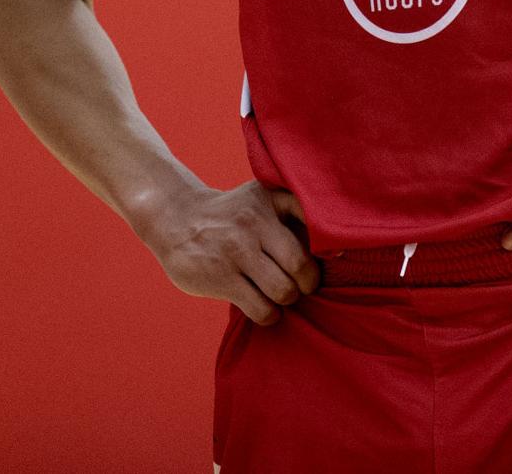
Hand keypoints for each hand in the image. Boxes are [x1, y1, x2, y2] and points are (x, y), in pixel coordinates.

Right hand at [141, 180, 320, 324]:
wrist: (176, 219)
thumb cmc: (232, 213)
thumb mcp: (261, 197)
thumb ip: (293, 212)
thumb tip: (336, 249)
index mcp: (269, 201)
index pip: (311, 226)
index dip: (325, 251)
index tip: (330, 260)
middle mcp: (254, 224)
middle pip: (299, 265)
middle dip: (309, 283)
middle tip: (305, 286)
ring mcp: (236, 252)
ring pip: (282, 290)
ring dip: (288, 299)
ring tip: (283, 296)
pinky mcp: (221, 278)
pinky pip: (260, 307)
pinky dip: (270, 315)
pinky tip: (266, 308)